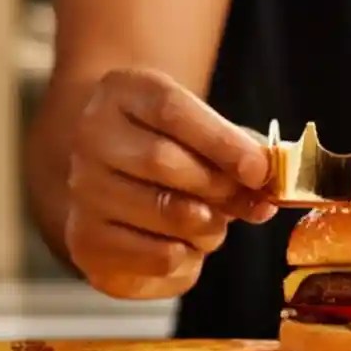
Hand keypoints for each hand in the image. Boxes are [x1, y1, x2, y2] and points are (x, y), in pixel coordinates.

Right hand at [65, 68, 276, 298]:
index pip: (171, 110)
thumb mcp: (204, 130)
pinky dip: (189, 257)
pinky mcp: (86, 240)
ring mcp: (83, 190)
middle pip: (161, 161)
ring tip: (216, 222)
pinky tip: (191, 245)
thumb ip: (238, 150)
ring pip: (159, 212)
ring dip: (207, 224)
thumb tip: (268, 184)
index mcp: (123, 93)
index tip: (259, 170)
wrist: (122, 169)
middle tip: (247, 199)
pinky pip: (153, 256)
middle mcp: (92, 137)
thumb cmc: (176, 145)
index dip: (221, 142)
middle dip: (218, 185)